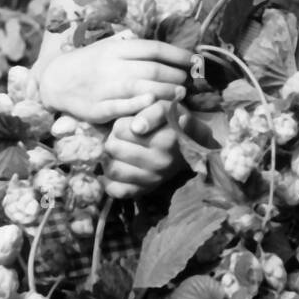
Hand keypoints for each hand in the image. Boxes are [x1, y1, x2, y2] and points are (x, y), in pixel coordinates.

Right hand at [37, 34, 195, 124]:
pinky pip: (122, 107)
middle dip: (175, 75)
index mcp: (115, 48)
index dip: (176, 54)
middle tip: (188, 81)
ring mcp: (103, 87)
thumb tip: (170, 50)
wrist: (55, 81)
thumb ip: (135, 50)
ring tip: (180, 94)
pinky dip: (140, 104)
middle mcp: (110, 65)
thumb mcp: (109, 48)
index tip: (193, 60)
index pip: (153, 48)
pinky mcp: (96, 108)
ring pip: (141, 88)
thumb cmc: (90, 63)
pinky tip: (155, 103)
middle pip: (152, 69)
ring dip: (166, 91)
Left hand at [101, 99, 218, 199]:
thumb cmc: (173, 120)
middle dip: (113, 139)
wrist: (190, 143)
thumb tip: (137, 128)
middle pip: (113, 148)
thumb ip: (152, 112)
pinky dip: (108, 181)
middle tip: (121, 137)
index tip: (129, 124)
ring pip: (113, 170)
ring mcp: (153, 179)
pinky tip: (111, 170)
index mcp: (165, 140)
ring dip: (108, 159)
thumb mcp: (166, 107)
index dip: (120, 123)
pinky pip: (118, 191)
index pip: (120, 129)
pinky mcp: (146, 190)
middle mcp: (160, 163)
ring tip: (116, 151)